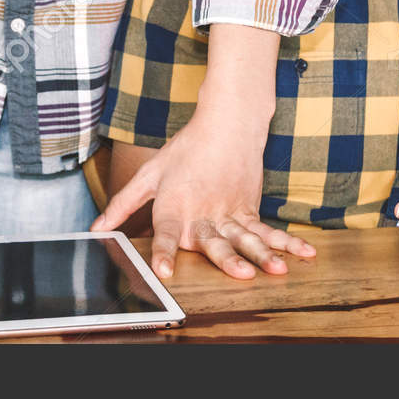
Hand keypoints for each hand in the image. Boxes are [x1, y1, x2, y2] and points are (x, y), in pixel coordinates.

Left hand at [93, 105, 313, 279]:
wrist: (227, 123)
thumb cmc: (185, 150)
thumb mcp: (149, 174)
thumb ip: (122, 204)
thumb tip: (95, 229)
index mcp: (175, 206)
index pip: (168, 233)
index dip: (165, 252)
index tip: (164, 271)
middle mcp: (204, 213)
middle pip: (216, 240)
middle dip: (229, 259)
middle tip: (241, 275)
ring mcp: (230, 212)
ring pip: (247, 237)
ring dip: (263, 254)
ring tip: (276, 269)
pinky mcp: (249, 209)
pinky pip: (267, 229)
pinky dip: (286, 242)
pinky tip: (303, 254)